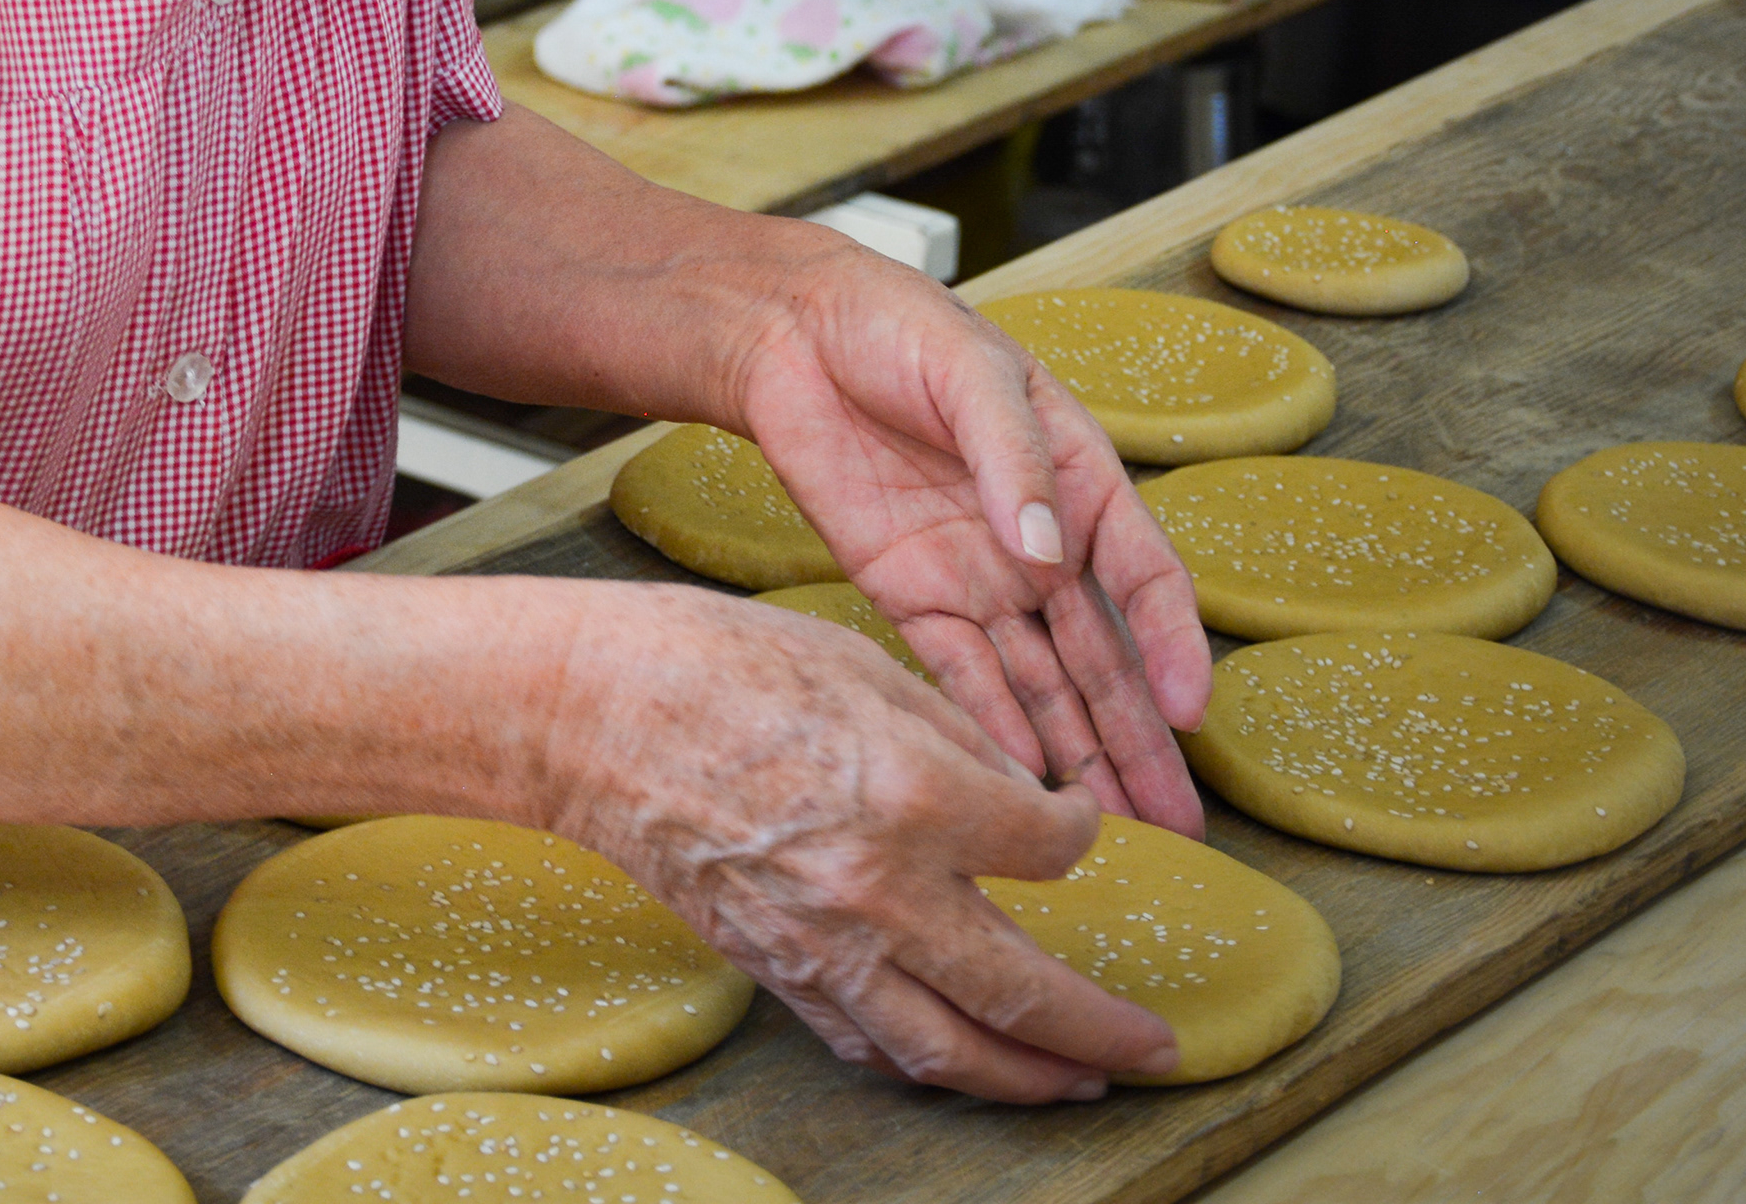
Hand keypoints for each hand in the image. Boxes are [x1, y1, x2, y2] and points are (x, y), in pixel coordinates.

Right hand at [550, 581, 1178, 1098]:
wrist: (586, 715)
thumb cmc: (712, 664)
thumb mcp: (862, 664)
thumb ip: (957, 739)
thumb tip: (1020, 794)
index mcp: (914, 794)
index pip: (1048, 849)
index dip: (1077, 831)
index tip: (1075, 821)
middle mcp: (880, 890)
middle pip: (1026, 992)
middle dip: (1106, 1027)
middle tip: (1158, 1046)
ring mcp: (823, 944)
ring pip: (951, 1049)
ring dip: (1029, 1077)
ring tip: (1081, 1081)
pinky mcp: (775, 968)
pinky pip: (869, 1041)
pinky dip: (926, 1062)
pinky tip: (960, 1060)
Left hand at [728, 242, 1211, 829]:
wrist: (793, 333)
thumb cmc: (900, 328)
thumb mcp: (972, 372)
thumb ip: (1010, 458)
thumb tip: (1045, 550)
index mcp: (1080, 479)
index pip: (1145, 575)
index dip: (1172, 643)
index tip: (1191, 710)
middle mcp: (1040, 543)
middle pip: (1102, 656)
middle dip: (1141, 740)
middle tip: (1184, 824)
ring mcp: (977, 576)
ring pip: (1042, 684)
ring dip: (1078, 756)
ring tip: (1120, 832)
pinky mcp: (911, 594)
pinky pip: (961, 675)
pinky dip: (992, 729)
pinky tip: (1023, 786)